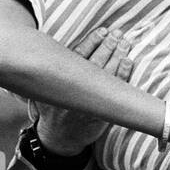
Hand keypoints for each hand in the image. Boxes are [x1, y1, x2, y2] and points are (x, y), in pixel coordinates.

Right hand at [32, 27, 133, 154]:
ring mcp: (87, 104)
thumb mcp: (42, 90)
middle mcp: (72, 93)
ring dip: (117, 57)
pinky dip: (122, 76)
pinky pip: (115, 92)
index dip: (91, 43)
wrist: (59, 138)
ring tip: (124, 43)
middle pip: (94, 64)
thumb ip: (47, 71)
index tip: (102, 31)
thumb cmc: (53, 108)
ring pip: (106, 76)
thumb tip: (41, 44)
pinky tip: (128, 62)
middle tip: (117, 34)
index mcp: (58, 83)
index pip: (76, 58)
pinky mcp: (100, 113)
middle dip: (107, 47)